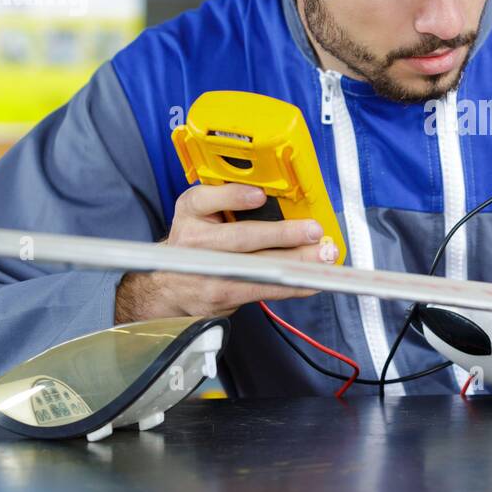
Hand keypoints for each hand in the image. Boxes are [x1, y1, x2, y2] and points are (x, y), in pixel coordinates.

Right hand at [114, 183, 339, 321]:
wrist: (170, 284)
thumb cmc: (197, 242)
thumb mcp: (201, 212)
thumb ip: (230, 201)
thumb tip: (284, 198)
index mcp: (190, 211)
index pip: (205, 199)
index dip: (234, 197)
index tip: (259, 195)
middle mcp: (194, 241)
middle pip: (241, 237)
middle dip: (282, 234)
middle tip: (313, 230)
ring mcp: (207, 272)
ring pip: (256, 266)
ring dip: (296, 262)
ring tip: (322, 256)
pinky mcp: (221, 295)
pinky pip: (263, 290)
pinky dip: (292, 286)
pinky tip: (312, 279)